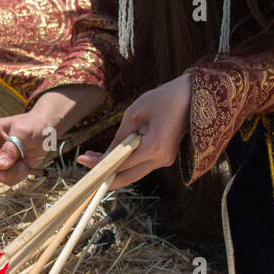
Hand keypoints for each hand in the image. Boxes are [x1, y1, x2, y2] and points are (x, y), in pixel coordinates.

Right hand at [0, 111, 57, 185]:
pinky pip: (5, 180)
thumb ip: (11, 149)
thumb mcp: (23, 133)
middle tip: (9, 171)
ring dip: (11, 174)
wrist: (46, 131)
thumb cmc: (33, 125)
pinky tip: (25, 166)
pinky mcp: (4, 169)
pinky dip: (17, 176)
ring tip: (24, 164)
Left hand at [78, 74, 191, 189]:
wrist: (191, 95)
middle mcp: (162, 159)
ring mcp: (166, 160)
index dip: (100, 165)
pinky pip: (141, 165)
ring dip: (114, 169)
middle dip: (104, 176)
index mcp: (155, 147)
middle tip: (84, 166)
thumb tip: (103, 158)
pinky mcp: (165, 157)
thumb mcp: (134, 115)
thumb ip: (119, 139)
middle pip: (127, 178)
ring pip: (134, 174)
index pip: (121, 164)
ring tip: (92, 158)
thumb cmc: (162, 99)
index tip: (82, 160)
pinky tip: (110, 156)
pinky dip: (125, 163)